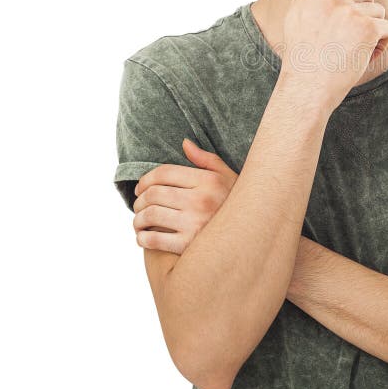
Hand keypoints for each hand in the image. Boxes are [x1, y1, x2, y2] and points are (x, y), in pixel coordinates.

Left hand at [132, 138, 236, 254]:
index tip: (140, 187)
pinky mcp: (188, 245)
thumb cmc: (235, 203)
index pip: (165, 173)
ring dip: (137, 219)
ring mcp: (195, 223)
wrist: (249, 236)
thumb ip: (205, 159)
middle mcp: (201, 200)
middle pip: (154, 193)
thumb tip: (184, 143)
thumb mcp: (226, 177)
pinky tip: (143, 237)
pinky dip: (143, 238)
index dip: (146, 178)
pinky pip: (155, 240)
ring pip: (151, 215)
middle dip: (139, 199)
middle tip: (138, 205)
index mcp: (208, 180)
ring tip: (139, 221)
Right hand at [281, 0, 387, 111]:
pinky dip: (380, 44)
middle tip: (347, 37)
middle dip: (364, 12)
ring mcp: (350, 12)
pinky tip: (362, 56)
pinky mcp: (368, 28)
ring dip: (372, 30)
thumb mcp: (296, 13)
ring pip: (378, 11)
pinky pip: (387, 28)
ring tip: (351, 49)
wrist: (307, 87)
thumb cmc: (302, 52)